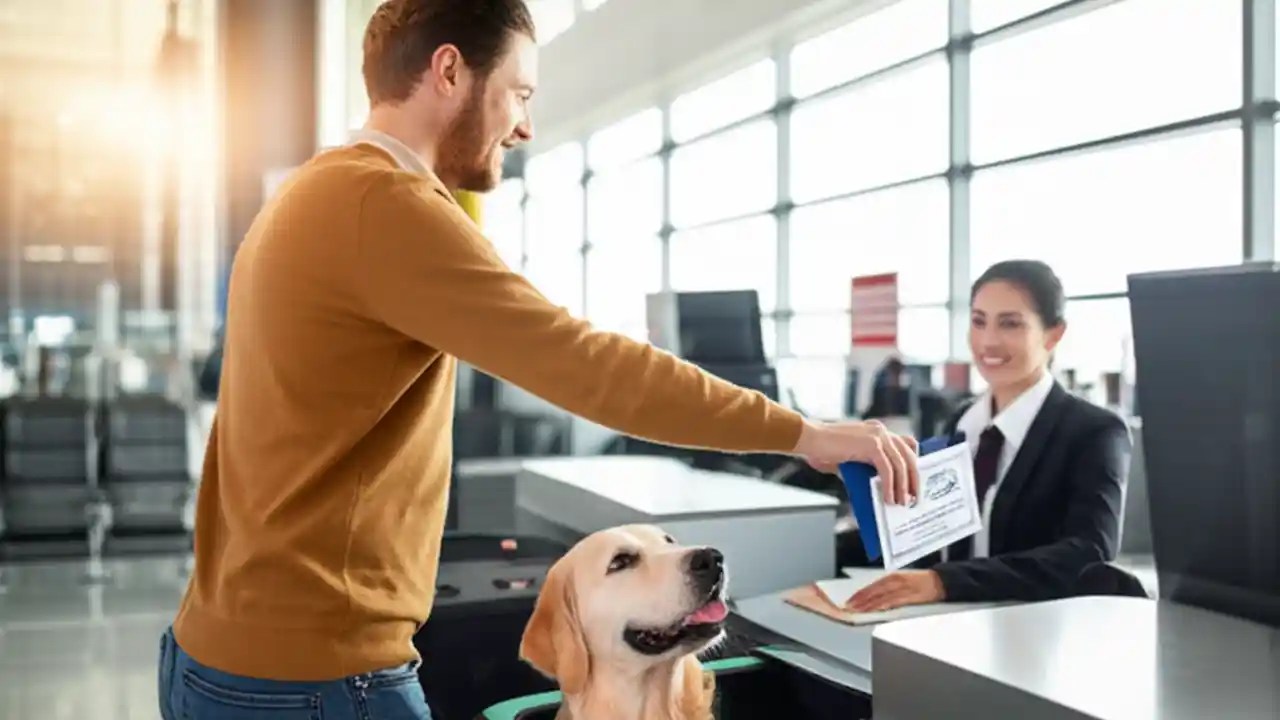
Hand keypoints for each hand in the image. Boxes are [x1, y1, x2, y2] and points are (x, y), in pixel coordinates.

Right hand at [792, 420, 919, 504]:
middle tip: (914, 498)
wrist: (809, 439)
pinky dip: (889, 486)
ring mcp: (877, 436)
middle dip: (914, 479)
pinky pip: (887, 469)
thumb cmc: (823, 450)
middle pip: (909, 455)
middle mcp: (881, 431)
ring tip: (901, 502)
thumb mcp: (851, 457)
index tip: (915, 483)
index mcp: (877, 431)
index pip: (906, 446)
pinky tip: (888, 498)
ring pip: (901, 464)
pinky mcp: (871, 445)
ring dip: (903, 486)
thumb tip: (879, 487)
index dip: (913, 465)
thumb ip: (866, 466)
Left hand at [846, 571, 944, 611]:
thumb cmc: (921, 582)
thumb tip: (872, 596)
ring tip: (858, 610)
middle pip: (874, 591)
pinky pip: (895, 601)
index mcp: (893, 576)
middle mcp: (896, 581)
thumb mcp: (902, 581)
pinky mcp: (911, 597)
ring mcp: (903, 589)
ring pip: (882, 597)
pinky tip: (876, 609)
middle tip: (848, 607)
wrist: (941, 582)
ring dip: (869, 604)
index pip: (872, 585)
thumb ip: (888, 588)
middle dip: (860, 599)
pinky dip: (884, 605)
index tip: (849, 600)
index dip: (860, 593)